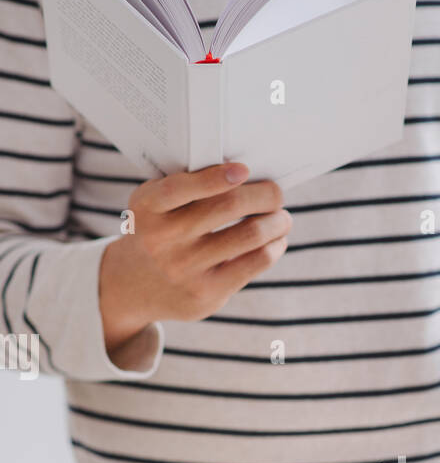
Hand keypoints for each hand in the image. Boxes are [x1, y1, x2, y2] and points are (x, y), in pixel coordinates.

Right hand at [99, 162, 291, 360]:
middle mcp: (163, 239)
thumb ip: (185, 188)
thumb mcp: (154, 205)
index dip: (215, 177)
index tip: (243, 170)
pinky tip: (276, 241)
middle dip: (264, 195)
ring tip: (282, 218)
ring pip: (250, 235)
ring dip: (277, 222)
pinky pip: (255, 262)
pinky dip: (274, 247)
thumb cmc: (157, 231)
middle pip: (228, 207)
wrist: (134, 285)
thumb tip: (246, 174)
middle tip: (276, 193)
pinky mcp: (207, 293)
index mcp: (148, 207)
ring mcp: (185, 269)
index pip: (180, 188)